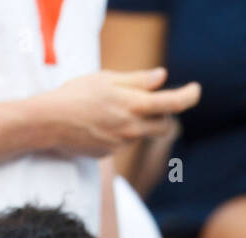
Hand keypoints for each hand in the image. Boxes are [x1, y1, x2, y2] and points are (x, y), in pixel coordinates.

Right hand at [34, 68, 200, 157]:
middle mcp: (132, 127)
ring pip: (142, 133)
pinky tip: (96, 124)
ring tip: (109, 111)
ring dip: (137, 122)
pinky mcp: (111, 153)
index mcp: (133, 105)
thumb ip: (137, 80)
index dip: (188, 97)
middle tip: (152, 104)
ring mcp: (123, 143)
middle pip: (164, 125)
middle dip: (164, 116)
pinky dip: (117, 132)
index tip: (196, 90)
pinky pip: (123, 142)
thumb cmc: (76, 94)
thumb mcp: (106, 79)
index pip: (172, 103)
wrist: (49, 122)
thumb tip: (162, 76)